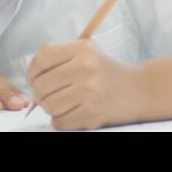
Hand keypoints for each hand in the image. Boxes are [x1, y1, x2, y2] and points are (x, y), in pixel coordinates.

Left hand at [26, 39, 145, 130]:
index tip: (35, 78)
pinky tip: (73, 110)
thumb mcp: (87, 50)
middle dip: (41, 92)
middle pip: (41, 86)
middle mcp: (86, 68)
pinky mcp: (91, 114)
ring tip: (64, 101)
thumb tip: (32, 71)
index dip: (32, 71)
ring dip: (51, 107)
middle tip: (51, 92)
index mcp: (82, 49)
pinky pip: (59, 121)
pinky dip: (61, 119)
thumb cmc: (106, 70)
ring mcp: (89, 92)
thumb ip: (59, 54)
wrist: (139, 89)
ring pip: (48, 106)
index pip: (41, 59)